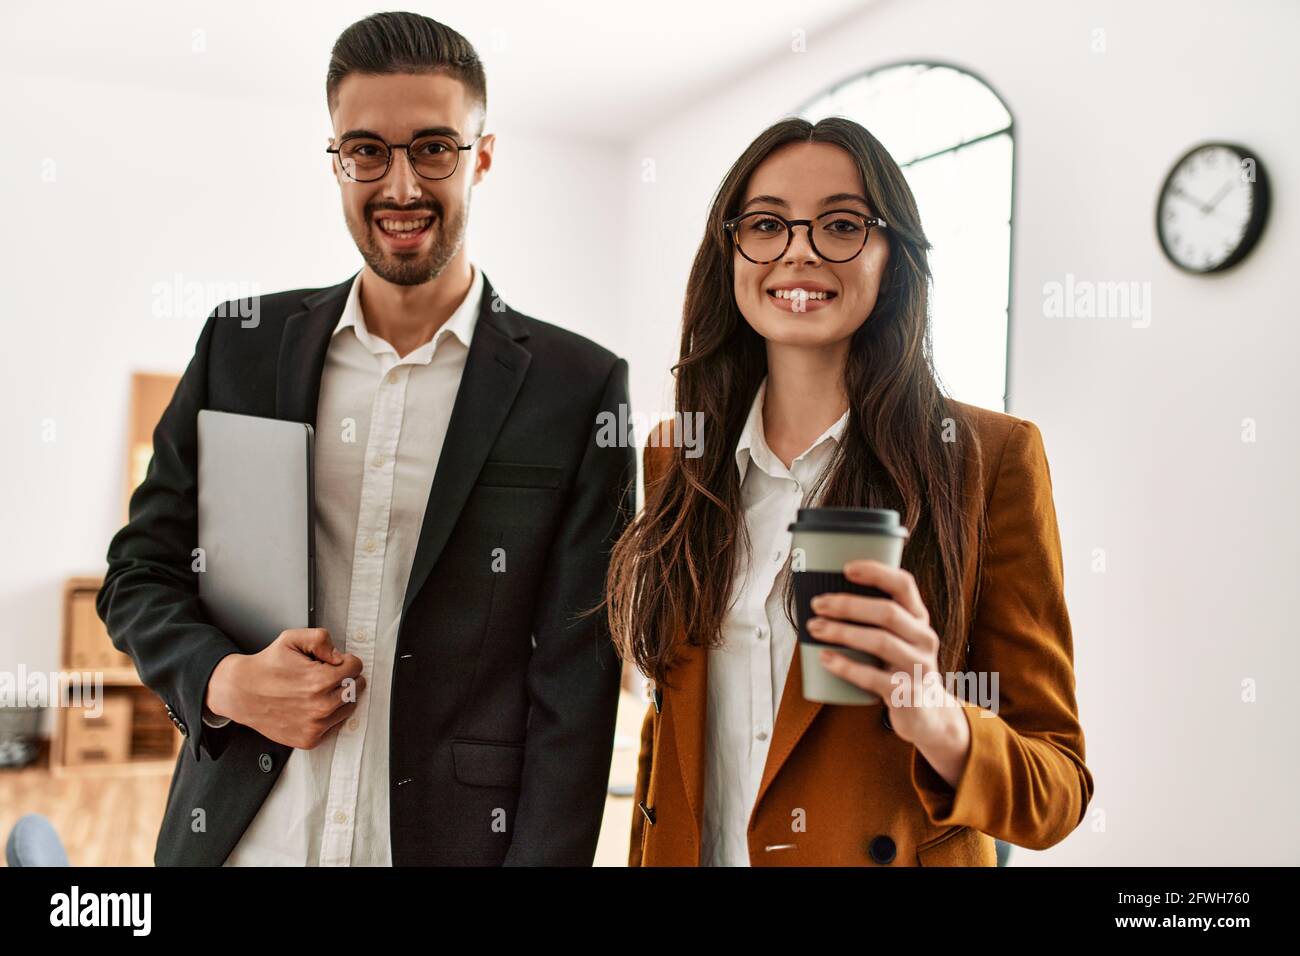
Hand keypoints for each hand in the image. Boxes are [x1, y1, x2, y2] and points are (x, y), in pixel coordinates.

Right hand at [204, 627, 365, 749]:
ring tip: (317, 691)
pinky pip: (335, 724)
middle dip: (345, 678)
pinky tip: (312, 706)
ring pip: (349, 707)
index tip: (332, 662)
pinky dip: (329, 715)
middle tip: (325, 676)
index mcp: (319, 680)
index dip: (345, 661)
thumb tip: (338, 656)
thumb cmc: (267, 666)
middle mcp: (320, 706)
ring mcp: (315, 726)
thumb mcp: (291, 639)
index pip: (356, 668)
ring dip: (339, 697)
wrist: (241, 693)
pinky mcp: (310, 739)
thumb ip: (320, 639)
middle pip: (356, 688)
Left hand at [807, 560, 967, 763]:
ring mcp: (919, 666)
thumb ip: (875, 618)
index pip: (904, 584)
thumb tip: (824, 597)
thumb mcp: (898, 637)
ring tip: (815, 628)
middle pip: (888, 612)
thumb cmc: (898, 666)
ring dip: (843, 632)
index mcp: (919, 617)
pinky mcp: (908, 694)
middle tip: (817, 604)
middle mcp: (924, 638)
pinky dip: (846, 666)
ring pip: (881, 642)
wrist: (925, 713)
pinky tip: (825, 658)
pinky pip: (874, 678)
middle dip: (848, 605)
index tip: (846, 568)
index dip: (876, 572)